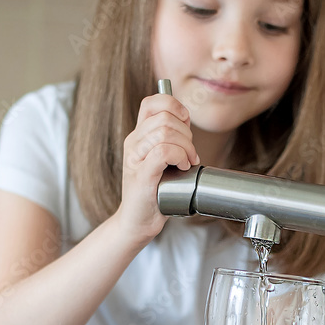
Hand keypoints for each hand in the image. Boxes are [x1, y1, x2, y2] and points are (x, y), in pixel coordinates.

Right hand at [117, 92, 198, 244]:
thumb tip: (186, 119)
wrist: (138, 221)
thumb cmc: (154, 193)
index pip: (152, 102)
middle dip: (186, 133)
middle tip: (191, 154)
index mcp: (138, 136)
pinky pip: (163, 152)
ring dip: (186, 146)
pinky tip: (182, 167)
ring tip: (188, 162)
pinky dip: (179, 156)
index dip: (174, 106)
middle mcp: (134, 143)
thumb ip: (169, 138)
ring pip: (165, 132)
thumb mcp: (161, 160)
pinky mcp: (142, 175)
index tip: (186, 124)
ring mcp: (135, 158)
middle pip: (164, 117)